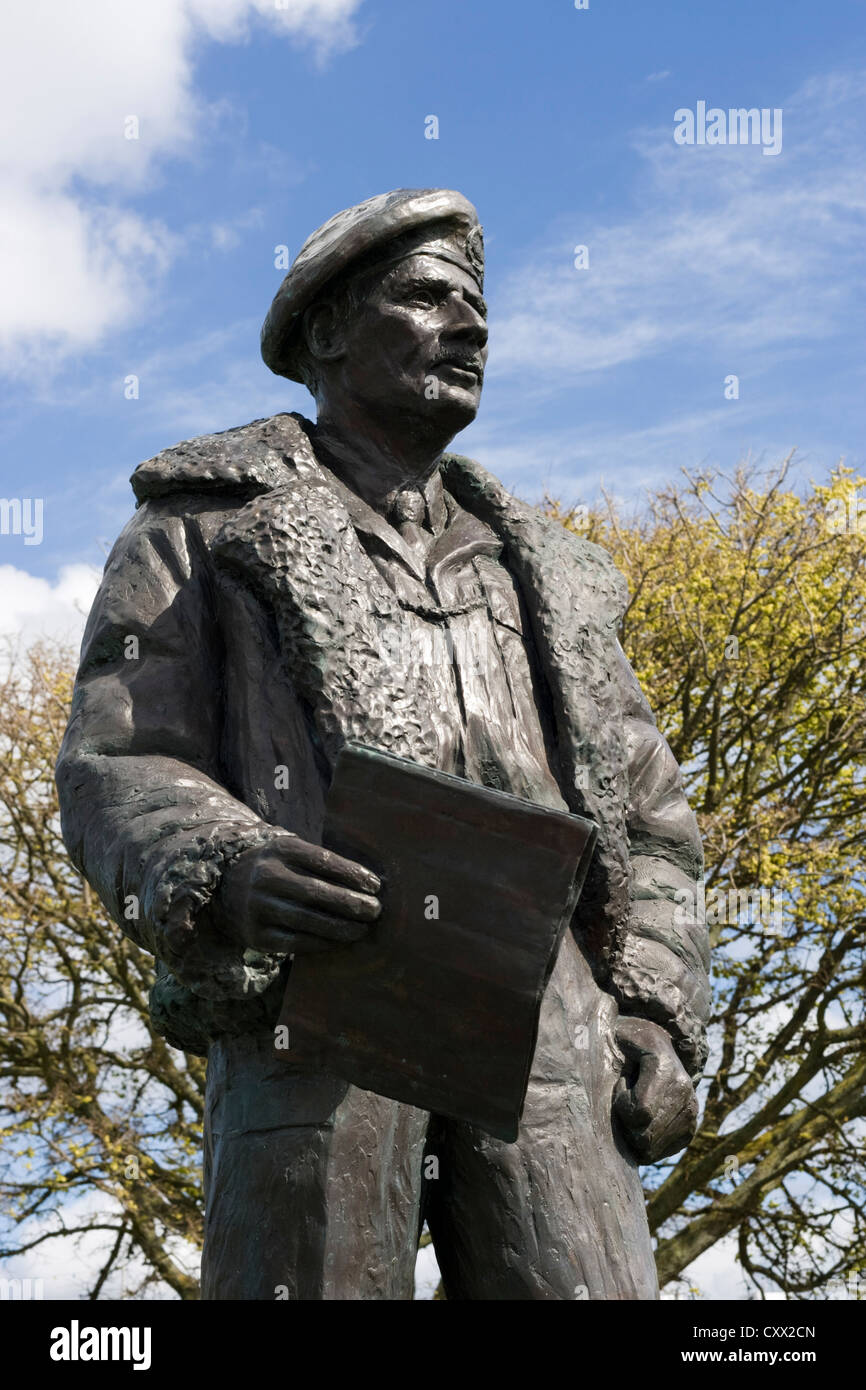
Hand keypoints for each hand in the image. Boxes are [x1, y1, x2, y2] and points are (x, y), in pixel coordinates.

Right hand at [211, 836, 381, 954]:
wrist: (225, 888)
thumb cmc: (275, 868)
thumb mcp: (289, 852)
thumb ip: (320, 862)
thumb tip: (367, 883)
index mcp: (280, 849)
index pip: (323, 860)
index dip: (352, 874)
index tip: (375, 886)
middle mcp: (267, 876)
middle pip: (317, 892)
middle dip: (351, 903)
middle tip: (375, 910)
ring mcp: (259, 906)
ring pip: (307, 920)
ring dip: (340, 927)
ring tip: (363, 929)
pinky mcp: (256, 934)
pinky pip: (294, 942)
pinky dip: (320, 943)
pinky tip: (338, 942)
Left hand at [613, 1017, 697, 1161]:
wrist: (652, 1042)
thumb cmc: (622, 1040)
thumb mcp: (611, 1036)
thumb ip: (605, 1053)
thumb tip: (605, 1078)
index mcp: (662, 1065)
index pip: (640, 1112)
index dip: (621, 1104)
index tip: (621, 1083)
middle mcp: (683, 1089)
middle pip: (645, 1136)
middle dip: (625, 1123)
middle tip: (625, 1099)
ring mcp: (690, 1109)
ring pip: (652, 1148)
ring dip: (634, 1132)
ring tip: (634, 1107)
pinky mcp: (690, 1126)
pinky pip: (662, 1152)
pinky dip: (644, 1143)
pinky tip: (641, 1121)